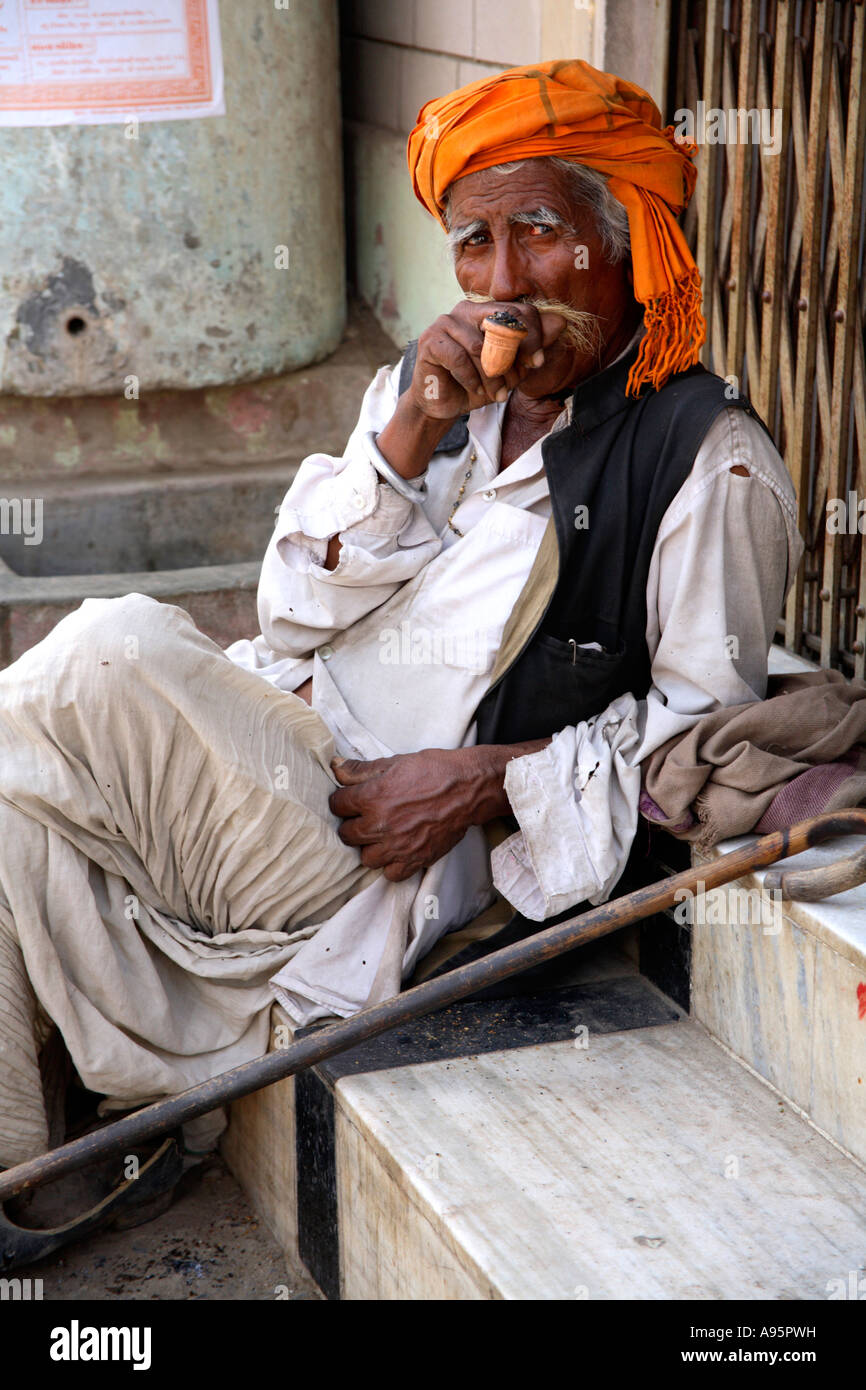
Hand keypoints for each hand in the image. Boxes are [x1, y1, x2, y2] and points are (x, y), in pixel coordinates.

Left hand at [328, 747, 508, 882]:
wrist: (468, 788)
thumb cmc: (432, 770)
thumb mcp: (394, 762)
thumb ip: (360, 770)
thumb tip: (335, 769)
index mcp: (371, 797)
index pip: (336, 806)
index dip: (343, 801)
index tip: (351, 800)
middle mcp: (380, 825)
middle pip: (346, 834)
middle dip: (353, 824)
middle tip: (366, 817)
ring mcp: (397, 846)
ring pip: (366, 858)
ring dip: (370, 847)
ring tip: (380, 836)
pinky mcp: (415, 859)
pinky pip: (391, 874)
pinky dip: (391, 865)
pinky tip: (396, 851)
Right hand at [405, 300, 564, 421]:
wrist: (445, 404)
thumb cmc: (479, 383)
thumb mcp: (513, 367)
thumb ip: (534, 345)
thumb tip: (561, 322)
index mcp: (488, 311)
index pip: (520, 311)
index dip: (533, 337)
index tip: (536, 363)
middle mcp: (467, 309)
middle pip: (503, 321)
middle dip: (513, 356)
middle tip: (512, 382)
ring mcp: (446, 321)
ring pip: (480, 347)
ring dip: (492, 377)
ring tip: (494, 393)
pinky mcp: (430, 339)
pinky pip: (459, 358)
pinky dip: (471, 379)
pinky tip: (475, 390)